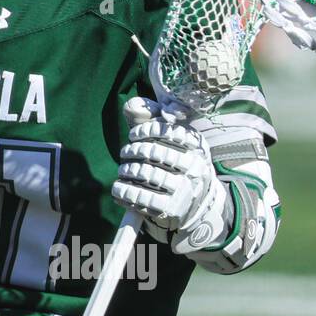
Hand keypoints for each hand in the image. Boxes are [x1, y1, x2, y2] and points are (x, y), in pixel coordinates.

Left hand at [111, 96, 228, 253]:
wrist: (195, 204)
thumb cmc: (176, 165)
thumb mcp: (171, 141)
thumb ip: (150, 119)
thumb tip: (132, 105)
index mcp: (197, 146)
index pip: (169, 131)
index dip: (145, 131)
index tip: (134, 135)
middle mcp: (195, 167)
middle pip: (154, 152)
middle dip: (132, 151)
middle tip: (125, 153)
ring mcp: (186, 190)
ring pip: (147, 174)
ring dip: (126, 171)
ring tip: (123, 171)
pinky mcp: (174, 209)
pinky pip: (143, 198)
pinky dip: (125, 192)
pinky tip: (119, 188)